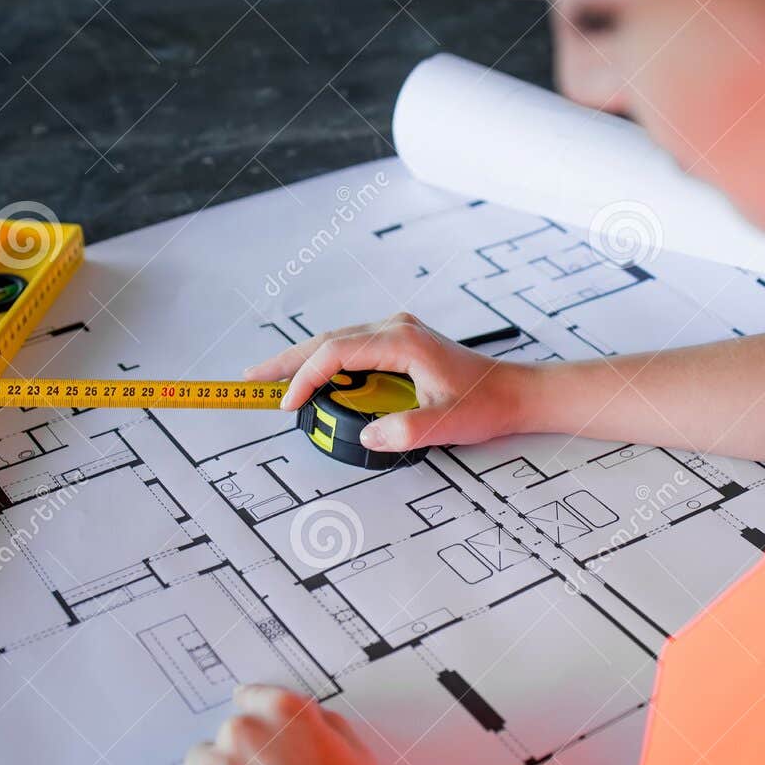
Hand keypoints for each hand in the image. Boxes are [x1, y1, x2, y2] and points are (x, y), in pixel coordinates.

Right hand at [244, 312, 532, 452]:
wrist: (514, 392)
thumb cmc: (485, 403)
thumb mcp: (445, 423)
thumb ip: (404, 431)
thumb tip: (367, 435)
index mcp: (402, 341)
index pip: (337, 352)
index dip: (306, 376)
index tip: (287, 403)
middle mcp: (395, 329)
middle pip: (326, 339)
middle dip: (286, 361)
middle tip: (250, 380)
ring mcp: (397, 333)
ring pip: (336, 342)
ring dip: (303, 361)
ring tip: (271, 382)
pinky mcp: (399, 344)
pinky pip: (351, 349)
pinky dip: (325, 363)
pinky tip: (312, 381)